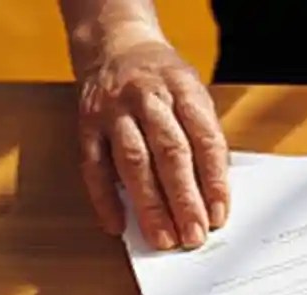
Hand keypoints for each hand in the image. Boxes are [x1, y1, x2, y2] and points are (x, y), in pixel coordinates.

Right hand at [75, 30, 228, 249]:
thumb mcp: (194, 95)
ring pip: (133, 162)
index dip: (214, 181)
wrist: (114, 43)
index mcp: (184, 90)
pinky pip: (94, 166)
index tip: (220, 215)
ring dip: (149, 205)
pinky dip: (105, 198)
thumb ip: (203, 138)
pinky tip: (117, 225)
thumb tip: (213, 195)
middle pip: (170, 154)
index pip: (205, 140)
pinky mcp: (86, 124)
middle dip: (184, 200)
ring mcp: (114, 111)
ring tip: (163, 238)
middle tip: (194, 236)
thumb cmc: (163, 80)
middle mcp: (148, 99)